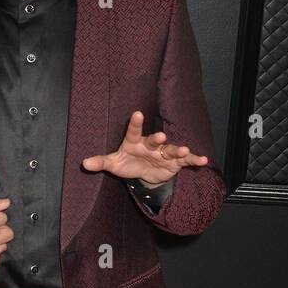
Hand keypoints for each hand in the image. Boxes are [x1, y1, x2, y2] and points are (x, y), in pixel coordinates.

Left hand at [82, 110, 207, 185]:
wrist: (144, 173)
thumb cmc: (128, 163)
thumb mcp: (114, 164)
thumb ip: (101, 162)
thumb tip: (84, 164)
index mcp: (135, 142)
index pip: (134, 131)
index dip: (135, 123)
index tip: (136, 113)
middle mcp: (151, 144)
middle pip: (155, 140)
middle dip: (158, 138)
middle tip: (160, 135)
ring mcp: (164, 152)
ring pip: (171, 149)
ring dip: (178, 150)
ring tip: (183, 150)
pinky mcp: (175, 162)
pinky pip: (185, 160)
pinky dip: (194, 160)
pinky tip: (203, 161)